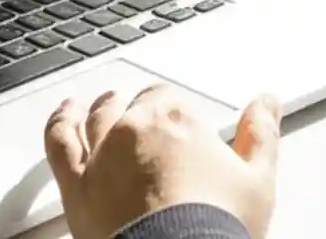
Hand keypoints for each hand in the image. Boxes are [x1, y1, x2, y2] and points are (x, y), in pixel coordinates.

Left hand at [43, 84, 282, 238]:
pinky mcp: (76, 183)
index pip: (170, 99)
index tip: (178, 123)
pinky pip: (59, 139)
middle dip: (139, 109)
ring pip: (96, 116)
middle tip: (145, 118)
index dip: (173, 111)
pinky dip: (59, 120)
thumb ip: (261, 134)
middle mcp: (134, 128)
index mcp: (177, 120)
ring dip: (101, 107)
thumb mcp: (258, 180)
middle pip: (133, 106)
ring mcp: (101, 154)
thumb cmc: (216, 227)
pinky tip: (63, 113)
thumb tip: (266, 103)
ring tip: (103, 104)